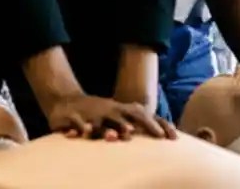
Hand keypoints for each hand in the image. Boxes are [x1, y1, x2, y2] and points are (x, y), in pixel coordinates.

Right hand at [48, 95, 176, 140]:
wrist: (66, 101)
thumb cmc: (97, 114)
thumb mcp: (117, 116)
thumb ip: (133, 124)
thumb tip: (159, 133)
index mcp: (122, 110)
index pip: (146, 116)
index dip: (160, 125)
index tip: (173, 137)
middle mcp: (110, 110)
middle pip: (130, 115)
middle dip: (144, 124)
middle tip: (157, 135)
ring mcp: (93, 112)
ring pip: (104, 119)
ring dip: (112, 127)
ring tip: (120, 136)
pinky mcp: (73, 116)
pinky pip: (77, 122)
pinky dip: (80, 127)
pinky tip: (84, 134)